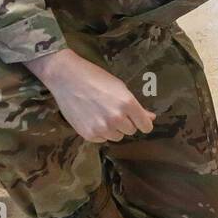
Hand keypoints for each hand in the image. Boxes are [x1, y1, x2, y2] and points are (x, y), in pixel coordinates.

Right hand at [28, 48, 155, 143]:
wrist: (66, 77)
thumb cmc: (95, 77)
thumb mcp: (119, 87)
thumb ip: (136, 106)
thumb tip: (151, 117)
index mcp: (127, 103)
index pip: (145, 126)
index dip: (143, 122)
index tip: (139, 119)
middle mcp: (116, 118)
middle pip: (131, 131)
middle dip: (126, 122)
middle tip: (114, 110)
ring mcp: (102, 128)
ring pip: (117, 136)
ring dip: (113, 128)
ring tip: (101, 113)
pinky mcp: (89, 134)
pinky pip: (102, 139)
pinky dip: (100, 132)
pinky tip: (91, 117)